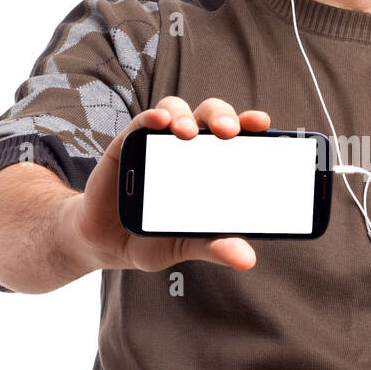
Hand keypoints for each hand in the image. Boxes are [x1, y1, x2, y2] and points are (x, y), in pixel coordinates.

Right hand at [65, 96, 271, 273]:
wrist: (108, 242)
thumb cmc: (153, 237)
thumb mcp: (187, 245)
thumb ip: (214, 246)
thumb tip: (247, 258)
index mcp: (211, 165)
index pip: (236, 137)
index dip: (250, 125)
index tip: (262, 124)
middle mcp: (187, 147)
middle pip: (210, 116)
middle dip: (222, 116)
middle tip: (228, 132)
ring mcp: (157, 143)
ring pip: (177, 110)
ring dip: (185, 116)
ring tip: (188, 133)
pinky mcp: (128, 144)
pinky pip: (142, 122)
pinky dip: (152, 117)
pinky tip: (159, 122)